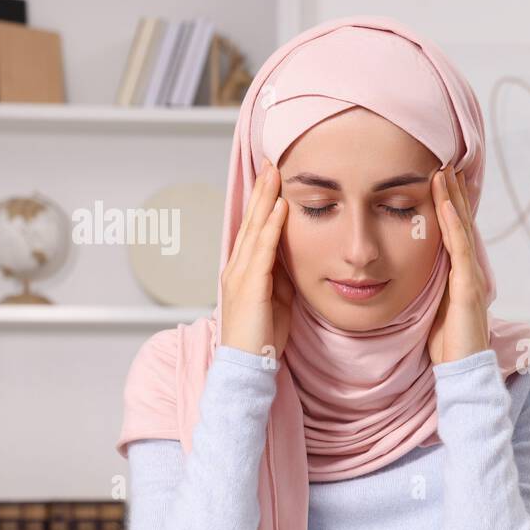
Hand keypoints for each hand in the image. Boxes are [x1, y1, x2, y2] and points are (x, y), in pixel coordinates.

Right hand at [220, 158, 294, 365]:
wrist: (248, 365)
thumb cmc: (263, 338)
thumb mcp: (278, 300)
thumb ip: (281, 277)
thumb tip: (293, 259)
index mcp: (243, 271)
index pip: (254, 229)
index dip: (262, 203)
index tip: (271, 178)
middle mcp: (237, 267)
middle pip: (251, 222)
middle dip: (262, 191)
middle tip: (271, 163)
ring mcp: (241, 275)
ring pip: (255, 229)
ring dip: (265, 200)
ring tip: (274, 174)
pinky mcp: (250, 286)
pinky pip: (263, 250)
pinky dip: (272, 227)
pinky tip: (279, 208)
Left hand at [427, 164, 489, 365]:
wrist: (463, 373)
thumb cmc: (446, 347)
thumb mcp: (432, 309)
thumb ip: (428, 288)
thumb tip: (409, 273)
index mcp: (460, 276)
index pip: (454, 233)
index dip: (448, 206)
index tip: (439, 180)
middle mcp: (469, 273)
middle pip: (461, 224)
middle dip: (453, 194)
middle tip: (445, 163)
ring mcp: (471, 279)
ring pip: (462, 231)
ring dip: (454, 201)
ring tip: (445, 173)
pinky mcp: (468, 290)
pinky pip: (461, 251)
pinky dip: (454, 226)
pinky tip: (447, 206)